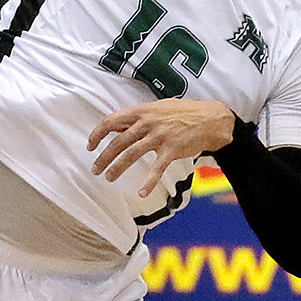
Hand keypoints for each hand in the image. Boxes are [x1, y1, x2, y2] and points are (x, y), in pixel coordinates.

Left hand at [87, 98, 233, 196]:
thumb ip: (138, 117)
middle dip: (104, 157)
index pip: (111, 120)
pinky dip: (149, 182)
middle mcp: (148, 122)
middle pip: (118, 141)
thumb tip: (117, 126)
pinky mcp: (172, 149)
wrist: (210, 118)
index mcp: (142, 111)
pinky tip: (141, 193)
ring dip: (117, 168)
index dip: (97, 134)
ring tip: (108, 178)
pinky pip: (157, 169)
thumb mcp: (158, 108)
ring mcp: (160, 136)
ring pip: (131, 154)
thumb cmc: (183, 113)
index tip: (90, 146)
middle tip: (95, 169)